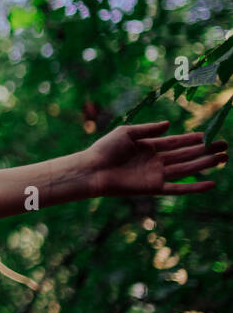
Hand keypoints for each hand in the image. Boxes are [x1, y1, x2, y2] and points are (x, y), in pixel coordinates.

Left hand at [84, 120, 227, 198]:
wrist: (92, 170)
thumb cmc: (104, 150)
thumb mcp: (126, 133)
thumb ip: (148, 129)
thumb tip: (169, 125)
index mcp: (148, 146)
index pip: (176, 142)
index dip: (192, 139)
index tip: (208, 134)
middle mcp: (155, 161)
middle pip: (185, 155)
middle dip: (205, 150)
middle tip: (224, 145)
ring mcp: (156, 175)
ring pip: (186, 169)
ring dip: (204, 164)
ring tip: (223, 159)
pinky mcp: (154, 188)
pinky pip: (179, 188)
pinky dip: (195, 187)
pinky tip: (210, 183)